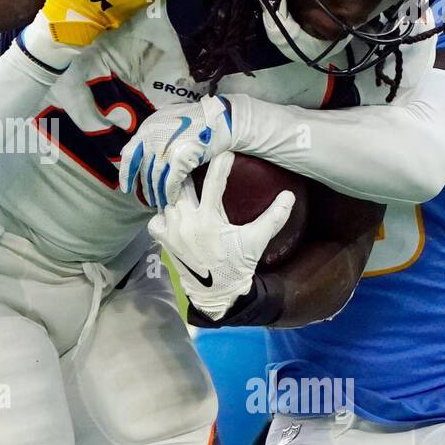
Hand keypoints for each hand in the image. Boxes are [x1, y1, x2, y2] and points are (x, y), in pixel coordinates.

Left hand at [120, 95, 232, 207]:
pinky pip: (171, 182)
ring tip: (159, 204)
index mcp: (146, 129)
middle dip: (146, 188)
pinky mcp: (179, 158)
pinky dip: (170, 193)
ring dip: (157, 194)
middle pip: (144, 170)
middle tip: (148, 200)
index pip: (129, 155)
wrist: (218, 119)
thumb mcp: (165, 120)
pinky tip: (171, 200)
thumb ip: (150, 135)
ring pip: (156, 179)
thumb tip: (134, 152)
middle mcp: (152, 139)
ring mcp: (165, 149)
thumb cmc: (194, 120)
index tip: (126, 188)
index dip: (126, 174)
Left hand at [149, 153, 294, 320]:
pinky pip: (155, 220)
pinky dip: (162, 215)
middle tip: (193, 160)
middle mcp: (187, 222)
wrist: (217, 293)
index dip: (220, 164)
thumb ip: (273, 218)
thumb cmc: (237, 264)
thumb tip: (289, 195)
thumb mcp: (256, 241)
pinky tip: (171, 213)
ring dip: (174, 193)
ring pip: (167, 201)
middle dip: (187, 172)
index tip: (224, 151)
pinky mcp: (164, 241)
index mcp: (209, 220)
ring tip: (181, 182)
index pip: (214, 183)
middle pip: (182, 185)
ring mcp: (172, 232)